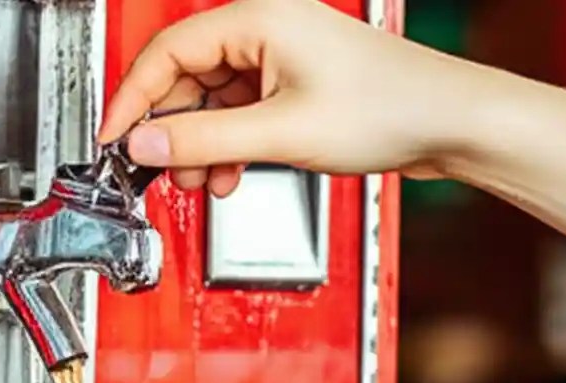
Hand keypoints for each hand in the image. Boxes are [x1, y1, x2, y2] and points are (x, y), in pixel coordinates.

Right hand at [100, 0, 483, 196]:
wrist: (453, 122)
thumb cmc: (390, 108)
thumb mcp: (279, 132)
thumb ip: (201, 140)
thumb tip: (143, 145)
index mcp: (257, 19)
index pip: (164, 52)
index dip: (131, 99)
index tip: (113, 139)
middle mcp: (265, 29)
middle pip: (184, 77)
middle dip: (171, 130)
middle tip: (161, 169)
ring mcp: (279, 56)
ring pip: (210, 99)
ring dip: (200, 144)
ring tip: (205, 179)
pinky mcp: (293, 83)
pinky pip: (238, 111)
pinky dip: (227, 144)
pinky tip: (232, 172)